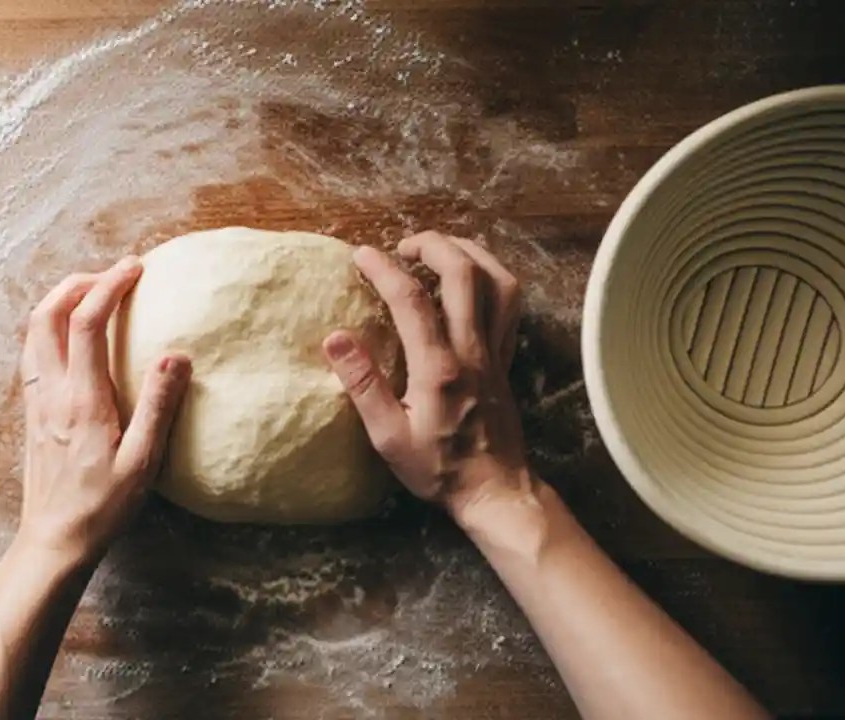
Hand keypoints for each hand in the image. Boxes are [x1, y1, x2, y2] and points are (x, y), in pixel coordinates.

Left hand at [17, 257, 190, 561]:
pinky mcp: (32, 414)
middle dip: (76, 283)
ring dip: (58, 302)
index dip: (110, 286)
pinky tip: (72, 339)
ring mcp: (37, 402)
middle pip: (47, 314)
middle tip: (109, 275)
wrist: (54, 540)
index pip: (89, 323)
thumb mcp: (143, 462)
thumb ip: (159, 406)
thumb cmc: (103, 508)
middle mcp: (52, 393)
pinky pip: (33, 355)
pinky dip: (50, 329)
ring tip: (89, 295)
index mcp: (82, 399)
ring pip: (33, 332)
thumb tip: (177, 355)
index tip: (135, 268)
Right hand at [323, 231, 533, 530]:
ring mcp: (495, 352)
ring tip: (438, 251)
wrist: (497, 491)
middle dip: (432, 245)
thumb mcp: (388, 437)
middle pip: (464, 273)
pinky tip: (469, 282)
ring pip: (498, 281)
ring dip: (468, 253)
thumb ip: (363, 385)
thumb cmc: (439, 469)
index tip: (360, 256)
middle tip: (402, 247)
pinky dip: (491, 278)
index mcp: (439, 368)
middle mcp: (472, 351)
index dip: (384, 269)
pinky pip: (509, 305)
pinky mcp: (506, 359)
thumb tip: (335, 339)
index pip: (411, 300)